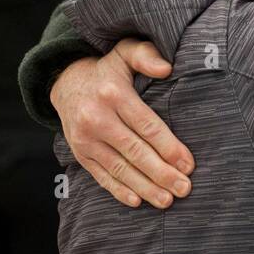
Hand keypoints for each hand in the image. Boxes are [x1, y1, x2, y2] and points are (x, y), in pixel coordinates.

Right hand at [50, 39, 193, 209]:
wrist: (65, 82)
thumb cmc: (107, 70)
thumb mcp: (125, 52)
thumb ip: (146, 56)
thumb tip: (167, 68)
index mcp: (113, 94)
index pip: (146, 126)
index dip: (169, 147)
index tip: (188, 164)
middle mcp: (96, 118)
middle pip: (135, 151)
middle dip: (162, 173)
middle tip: (184, 188)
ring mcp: (86, 139)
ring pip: (120, 168)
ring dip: (145, 187)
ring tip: (167, 200)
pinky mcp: (80, 153)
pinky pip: (101, 176)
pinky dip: (119, 191)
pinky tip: (137, 201)